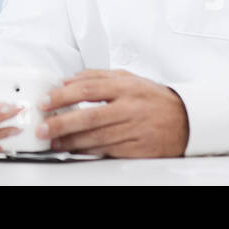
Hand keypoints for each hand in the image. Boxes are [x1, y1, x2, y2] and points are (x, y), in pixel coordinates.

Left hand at [37, 69, 188, 156]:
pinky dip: (89, 152)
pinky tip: (75, 151)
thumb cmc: (152, 98)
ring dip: (70, 142)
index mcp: (125, 87)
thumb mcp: (128, 78)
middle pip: (89, 117)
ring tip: (53, 142)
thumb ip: (97, 76)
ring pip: (96, 138)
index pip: (87, 89)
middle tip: (43, 128)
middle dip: (62, 123)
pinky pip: (109, 152)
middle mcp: (129, 108)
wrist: (186, 119)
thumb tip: (68, 79)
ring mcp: (134, 130)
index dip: (63, 95)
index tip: (45, 101)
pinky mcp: (138, 150)